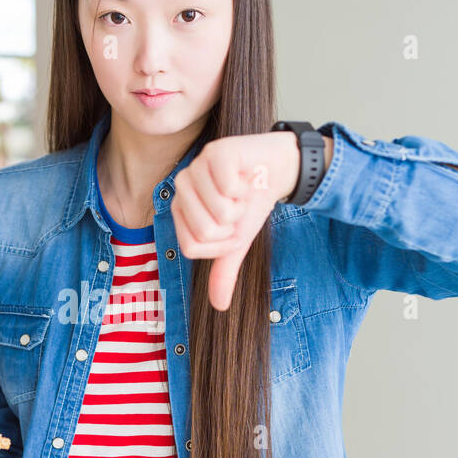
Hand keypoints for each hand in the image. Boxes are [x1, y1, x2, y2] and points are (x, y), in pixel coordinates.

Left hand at [170, 131, 302, 309]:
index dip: (219, 246)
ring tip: (242, 192)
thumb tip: (219, 306)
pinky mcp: (214, 152)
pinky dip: (246, 188)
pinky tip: (245, 177)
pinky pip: (228, 188)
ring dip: (241, 206)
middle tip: (238, 208)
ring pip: (217, 212)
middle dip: (232, 226)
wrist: (277, 172)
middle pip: (203, 232)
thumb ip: (224, 271)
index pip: (191, 248)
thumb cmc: (251, 204)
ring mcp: (196, 166)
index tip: (231, 229)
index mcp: (180, 209)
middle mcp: (181, 186)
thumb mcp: (237, 242)